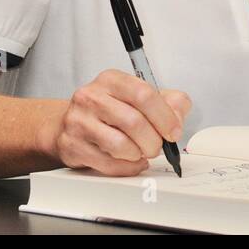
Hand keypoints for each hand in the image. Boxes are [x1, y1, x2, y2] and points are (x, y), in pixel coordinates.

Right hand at [40, 69, 191, 174]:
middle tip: (158, 147)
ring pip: (120, 145)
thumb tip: (178, 116)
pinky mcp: (73, 146)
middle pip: (134, 122)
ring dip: (139, 154)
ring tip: (141, 152)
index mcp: (111, 80)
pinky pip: (108, 164)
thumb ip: (168, 101)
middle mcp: (92, 97)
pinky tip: (130, 161)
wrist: (70, 122)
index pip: (143, 94)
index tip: (173, 131)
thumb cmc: (110, 110)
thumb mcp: (138, 96)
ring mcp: (79, 122)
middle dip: (153, 141)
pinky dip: (127, 167)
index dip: (164, 116)